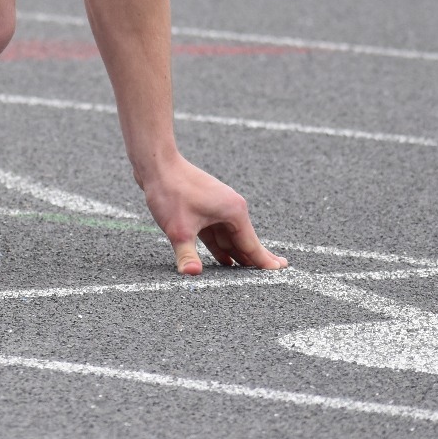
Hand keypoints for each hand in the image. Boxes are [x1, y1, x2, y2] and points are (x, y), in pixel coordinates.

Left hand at [140, 155, 286, 274]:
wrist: (156, 164)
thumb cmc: (170, 191)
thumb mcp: (178, 228)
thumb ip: (187, 254)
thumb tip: (191, 273)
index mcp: (234, 212)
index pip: (251, 244)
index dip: (264, 262)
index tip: (281, 271)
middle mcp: (230, 209)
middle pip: (244, 242)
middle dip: (255, 260)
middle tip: (275, 274)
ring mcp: (217, 208)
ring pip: (229, 239)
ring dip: (236, 256)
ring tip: (248, 275)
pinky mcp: (203, 208)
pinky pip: (216, 234)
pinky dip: (220, 248)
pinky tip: (225, 261)